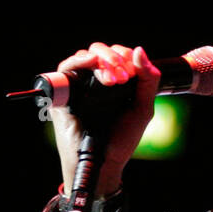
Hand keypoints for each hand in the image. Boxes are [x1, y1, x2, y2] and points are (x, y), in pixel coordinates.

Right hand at [49, 43, 160, 197]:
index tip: (133, 73)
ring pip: (87, 55)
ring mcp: (80, 85)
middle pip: (102, 51)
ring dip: (102, 60)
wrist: (105, 160)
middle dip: (115, 58)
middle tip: (123, 77)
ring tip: (113, 80)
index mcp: (116, 81)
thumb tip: (140, 51)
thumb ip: (148, 81)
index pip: (119, 55)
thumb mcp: (143, 108)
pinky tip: (92, 62)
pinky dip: (79, 61)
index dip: (127, 57)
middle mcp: (97, 80)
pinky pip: (66, 67)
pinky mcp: (64, 93)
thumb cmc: (122, 138)